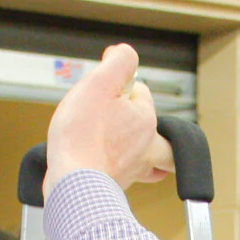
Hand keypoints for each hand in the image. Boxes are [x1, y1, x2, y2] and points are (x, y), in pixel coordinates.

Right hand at [44, 44, 173, 195]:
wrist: (72, 182)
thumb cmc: (83, 136)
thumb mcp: (100, 84)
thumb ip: (119, 63)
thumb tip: (124, 53)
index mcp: (146, 121)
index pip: (141, 94)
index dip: (124, 85)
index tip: (106, 84)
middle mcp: (145, 150)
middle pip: (167, 145)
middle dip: (166, 139)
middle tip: (160, 136)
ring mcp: (130, 171)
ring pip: (148, 165)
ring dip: (143, 157)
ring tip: (136, 155)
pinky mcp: (113, 187)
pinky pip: (124, 177)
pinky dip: (119, 170)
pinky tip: (105, 166)